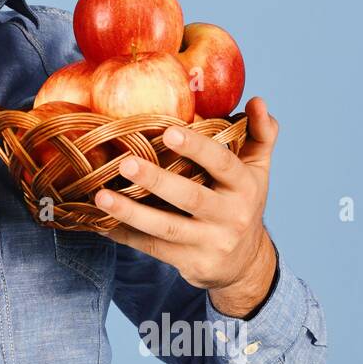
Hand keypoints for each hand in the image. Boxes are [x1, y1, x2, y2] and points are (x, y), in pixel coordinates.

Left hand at [95, 97, 278, 305]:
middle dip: (157, 180)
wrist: (245, 263)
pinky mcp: (190, 263)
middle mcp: (231, 216)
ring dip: (131, 213)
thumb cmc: (243, 202)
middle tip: (125, 163)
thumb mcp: (258, 169)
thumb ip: (261, 133)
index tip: (168, 131)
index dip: (197, 148)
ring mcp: (210, 242)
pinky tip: (101, 222)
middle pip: (191, 198)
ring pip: (167, 228)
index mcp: (245, 186)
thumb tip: (256, 100)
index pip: (223, 164)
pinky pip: (153, 248)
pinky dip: (126, 236)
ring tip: (101, 196)